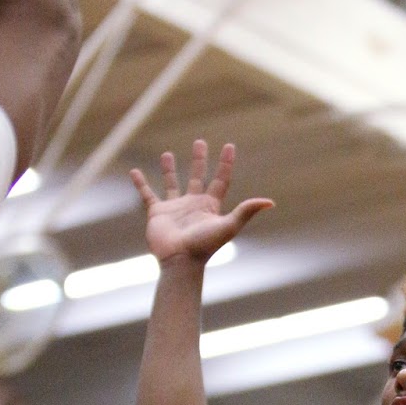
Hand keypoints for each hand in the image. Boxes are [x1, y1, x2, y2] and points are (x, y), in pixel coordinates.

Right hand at [130, 139, 272, 264]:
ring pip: (172, 183)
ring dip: (170, 169)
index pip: (221, 180)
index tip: (229, 146)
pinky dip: (140, 183)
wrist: (180, 261)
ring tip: (167, 153)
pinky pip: (147, 194)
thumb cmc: (204, 245)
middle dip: (199, 160)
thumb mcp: (228, 226)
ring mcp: (175, 208)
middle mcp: (193, 204)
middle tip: (200, 142)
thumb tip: (270, 202)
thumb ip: (246, 211)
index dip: (225, 164)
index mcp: (210, 206)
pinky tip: (134, 172)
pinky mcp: (157, 213)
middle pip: (198, 176)